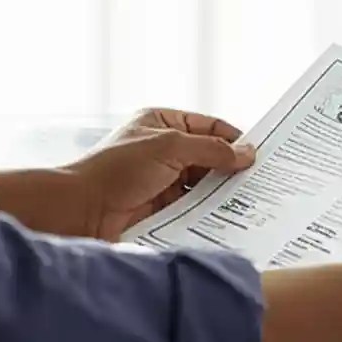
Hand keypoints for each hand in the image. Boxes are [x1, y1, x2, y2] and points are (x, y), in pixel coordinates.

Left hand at [70, 108, 255, 241]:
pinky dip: (209, 212)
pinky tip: (228, 219)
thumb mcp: (169, 148)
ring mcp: (162, 180)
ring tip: (251, 202)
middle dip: (231, 169)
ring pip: (203, 185)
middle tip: (261, 182)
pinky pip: (193, 208)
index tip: (259, 156)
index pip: (209, 126)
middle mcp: (164, 149)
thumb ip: (211, 150)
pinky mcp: (161, 208)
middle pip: (210, 157)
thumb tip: (246, 153)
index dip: (234, 139)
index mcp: (162, 123)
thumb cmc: (115, 170)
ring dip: (222, 194)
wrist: (80, 210)